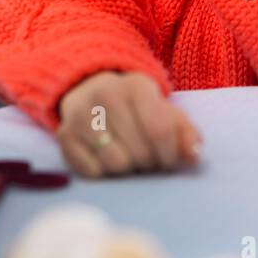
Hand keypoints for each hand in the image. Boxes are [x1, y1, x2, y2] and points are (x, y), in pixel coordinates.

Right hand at [56, 70, 202, 177]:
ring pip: (115, 164)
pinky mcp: (63, 134)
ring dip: (128, 169)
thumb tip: (194, 157)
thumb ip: (185, 132)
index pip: (160, 130)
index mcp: (136, 85)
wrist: (90, 89)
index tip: (170, 160)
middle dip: (150, 163)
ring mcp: (80, 114)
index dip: (170, 154)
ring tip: (129, 157)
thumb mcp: (164, 110)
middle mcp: (105, 94)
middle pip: (139, 152)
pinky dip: (104, 172)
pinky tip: (107, 157)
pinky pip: (92, 172)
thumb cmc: (136, 107)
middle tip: (149, 158)